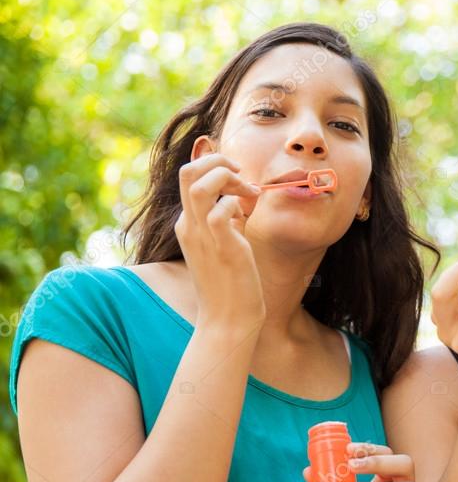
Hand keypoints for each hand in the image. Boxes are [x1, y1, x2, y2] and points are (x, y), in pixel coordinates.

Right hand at [175, 153, 264, 329]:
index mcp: (188, 223)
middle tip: (242, 174)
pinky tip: (247, 218)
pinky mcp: (221, 247)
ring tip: (247, 192)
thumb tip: (243, 195)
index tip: (242, 182)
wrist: (228, 321)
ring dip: (227, 177)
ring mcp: (202, 236)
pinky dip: (236, 204)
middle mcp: (189, 225)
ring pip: (198, 184)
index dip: (217, 168)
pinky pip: (220, 210)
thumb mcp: (226, 243)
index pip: (190, 176)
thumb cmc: (231, 284)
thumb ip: (229, 218)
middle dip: (218, 160)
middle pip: (188, 170)